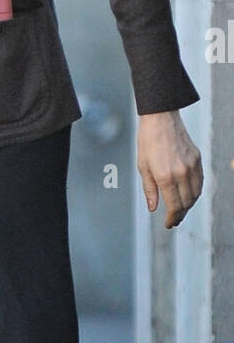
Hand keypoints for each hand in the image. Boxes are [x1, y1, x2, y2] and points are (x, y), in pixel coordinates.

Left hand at [137, 110, 202, 227]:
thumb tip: (153, 208)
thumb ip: (150, 189)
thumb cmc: (148, 141)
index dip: (172, 218)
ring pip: (196, 193)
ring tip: (181, 210)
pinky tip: (188, 194)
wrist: (161, 118)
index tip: (168, 224)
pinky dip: (195, 191)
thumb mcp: (143, 166)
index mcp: (166, 176)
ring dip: (189, 205)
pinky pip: (200, 181)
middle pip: (187, 202)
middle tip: (174, 220)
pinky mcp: (197, 158)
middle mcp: (182, 173)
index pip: (174, 205)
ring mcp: (192, 165)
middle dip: (181, 214)